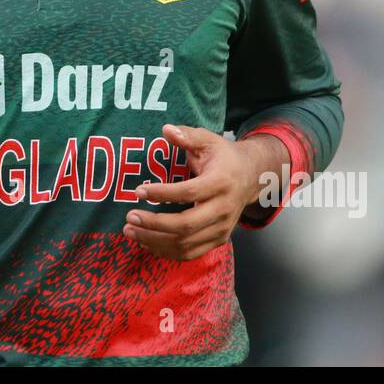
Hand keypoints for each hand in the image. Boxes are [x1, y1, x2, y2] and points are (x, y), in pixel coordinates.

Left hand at [122, 123, 281, 260]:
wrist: (253, 177)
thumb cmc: (224, 157)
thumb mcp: (209, 140)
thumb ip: (188, 135)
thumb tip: (166, 130)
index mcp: (221, 183)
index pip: (189, 192)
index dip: (162, 194)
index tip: (139, 191)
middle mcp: (223, 209)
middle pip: (186, 225)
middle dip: (154, 223)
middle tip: (130, 217)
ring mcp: (222, 228)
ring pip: (186, 243)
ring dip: (155, 240)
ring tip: (130, 231)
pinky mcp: (218, 240)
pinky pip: (190, 253)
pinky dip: (166, 251)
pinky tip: (146, 242)